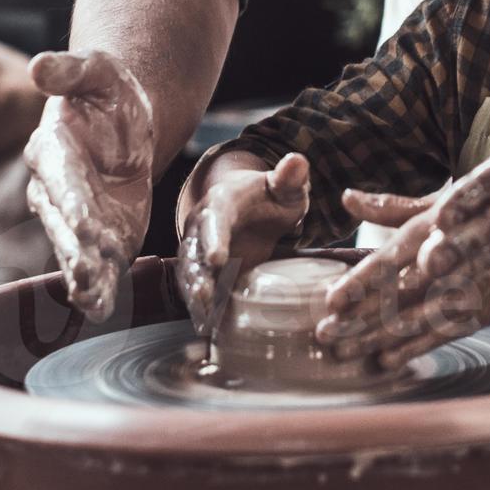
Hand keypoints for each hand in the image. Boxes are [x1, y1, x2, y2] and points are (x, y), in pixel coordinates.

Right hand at [24, 49, 154, 322]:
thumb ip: (70, 71)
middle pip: (63, 223)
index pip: (59, 178)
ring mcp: (76, 220)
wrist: (124, 123)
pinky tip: (103, 309)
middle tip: (89, 271)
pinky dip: (101, 287)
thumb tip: (38, 66)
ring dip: (85, 276)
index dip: (72, 200)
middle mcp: (55, 191)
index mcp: (52, 150)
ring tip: (94, 301)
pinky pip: (98, 265)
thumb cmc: (107, 93)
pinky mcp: (100, 238)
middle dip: (75, 248)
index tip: (85, 222)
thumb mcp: (98, 72)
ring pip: (75, 251)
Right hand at [176, 151, 309, 338]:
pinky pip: (199, 289)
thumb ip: (290, 177)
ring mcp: (200, 251)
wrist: (250, 205)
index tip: (217, 258)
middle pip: (193, 250)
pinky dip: (201, 308)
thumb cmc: (270, 195)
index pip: (215, 219)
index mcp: (222, 203)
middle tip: (205, 295)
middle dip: (197, 274)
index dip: (214, 238)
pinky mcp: (207, 272)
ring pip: (191, 274)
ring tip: (203, 320)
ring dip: (194, 295)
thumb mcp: (284, 186)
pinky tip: (207, 328)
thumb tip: (298, 161)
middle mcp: (203, 226)